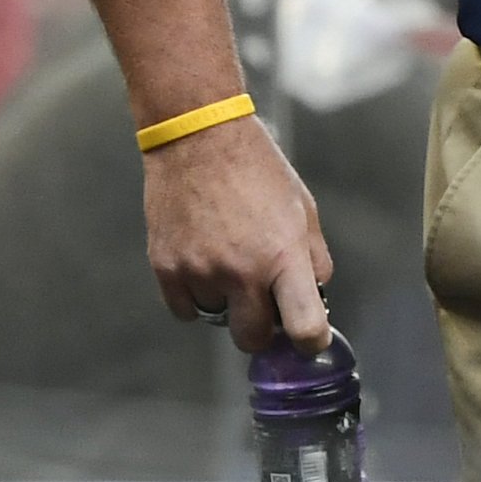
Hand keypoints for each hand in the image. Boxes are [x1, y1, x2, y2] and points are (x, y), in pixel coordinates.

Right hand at [144, 114, 334, 353]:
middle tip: (264, 304)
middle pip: (252, 339)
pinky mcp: (166, 269)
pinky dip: (196, 296)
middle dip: (262, 330)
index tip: (308, 340)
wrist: (199, 140)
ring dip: (226, 302)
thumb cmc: (257, 170)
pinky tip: (204, 260)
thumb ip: (313, 257)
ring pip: (217, 320)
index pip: (305, 327)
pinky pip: (185, 310)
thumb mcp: (303, 208)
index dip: (310, 341)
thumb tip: (314, 295)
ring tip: (228, 256)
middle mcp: (241, 271)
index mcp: (283, 256)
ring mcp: (200, 273)